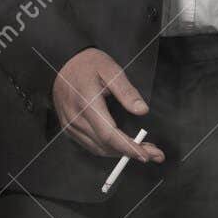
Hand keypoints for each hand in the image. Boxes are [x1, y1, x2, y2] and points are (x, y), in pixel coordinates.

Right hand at [51, 48, 165, 163]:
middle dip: (132, 152)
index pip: (108, 134)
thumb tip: (142, 110)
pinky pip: (90, 145)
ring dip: (121, 153)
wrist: (63, 63)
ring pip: (98, 149)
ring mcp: (70, 125)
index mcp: (87, 103)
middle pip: (106, 145)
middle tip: (155, 153)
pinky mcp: (69, 129)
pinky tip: (123, 146)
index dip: (128, 147)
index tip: (146, 154)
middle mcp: (76, 118)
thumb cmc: (88, 64)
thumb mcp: (112, 70)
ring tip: (143, 150)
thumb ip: (127, 91)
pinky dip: (109, 149)